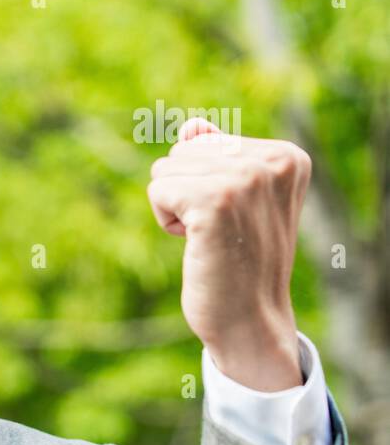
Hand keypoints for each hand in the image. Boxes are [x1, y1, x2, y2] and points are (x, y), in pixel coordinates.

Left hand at [147, 119, 307, 391]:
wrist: (250, 318)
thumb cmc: (240, 261)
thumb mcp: (235, 202)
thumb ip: (217, 159)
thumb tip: (192, 126)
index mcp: (287, 156)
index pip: (205, 141)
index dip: (204, 183)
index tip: (236, 219)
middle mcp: (272, 162)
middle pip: (182, 152)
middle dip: (185, 193)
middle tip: (219, 232)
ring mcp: (246, 179)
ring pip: (165, 169)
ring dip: (175, 208)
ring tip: (209, 238)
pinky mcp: (215, 201)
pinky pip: (158, 190)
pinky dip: (165, 219)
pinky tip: (195, 243)